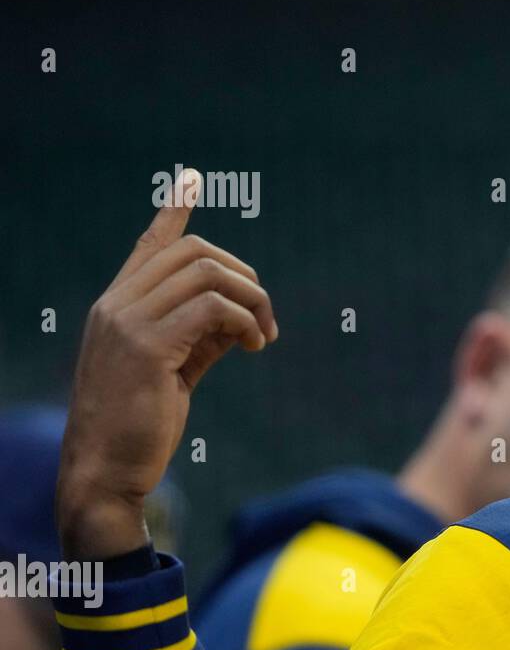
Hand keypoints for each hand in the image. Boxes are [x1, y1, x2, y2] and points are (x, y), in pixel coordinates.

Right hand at [56, 168, 277, 559]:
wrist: (105, 472)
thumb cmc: (140, 426)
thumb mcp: (175, 370)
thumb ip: (203, 335)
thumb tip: (242, 314)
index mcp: (117, 306)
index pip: (148, 244)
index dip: (174, 212)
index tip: (191, 177)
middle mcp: (116, 304)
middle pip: (193, 252)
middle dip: (242, 273)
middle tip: (264, 316)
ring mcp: (126, 321)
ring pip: (206, 272)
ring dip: (250, 298)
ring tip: (264, 334)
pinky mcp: (146, 346)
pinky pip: (210, 307)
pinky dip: (243, 319)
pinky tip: (256, 346)